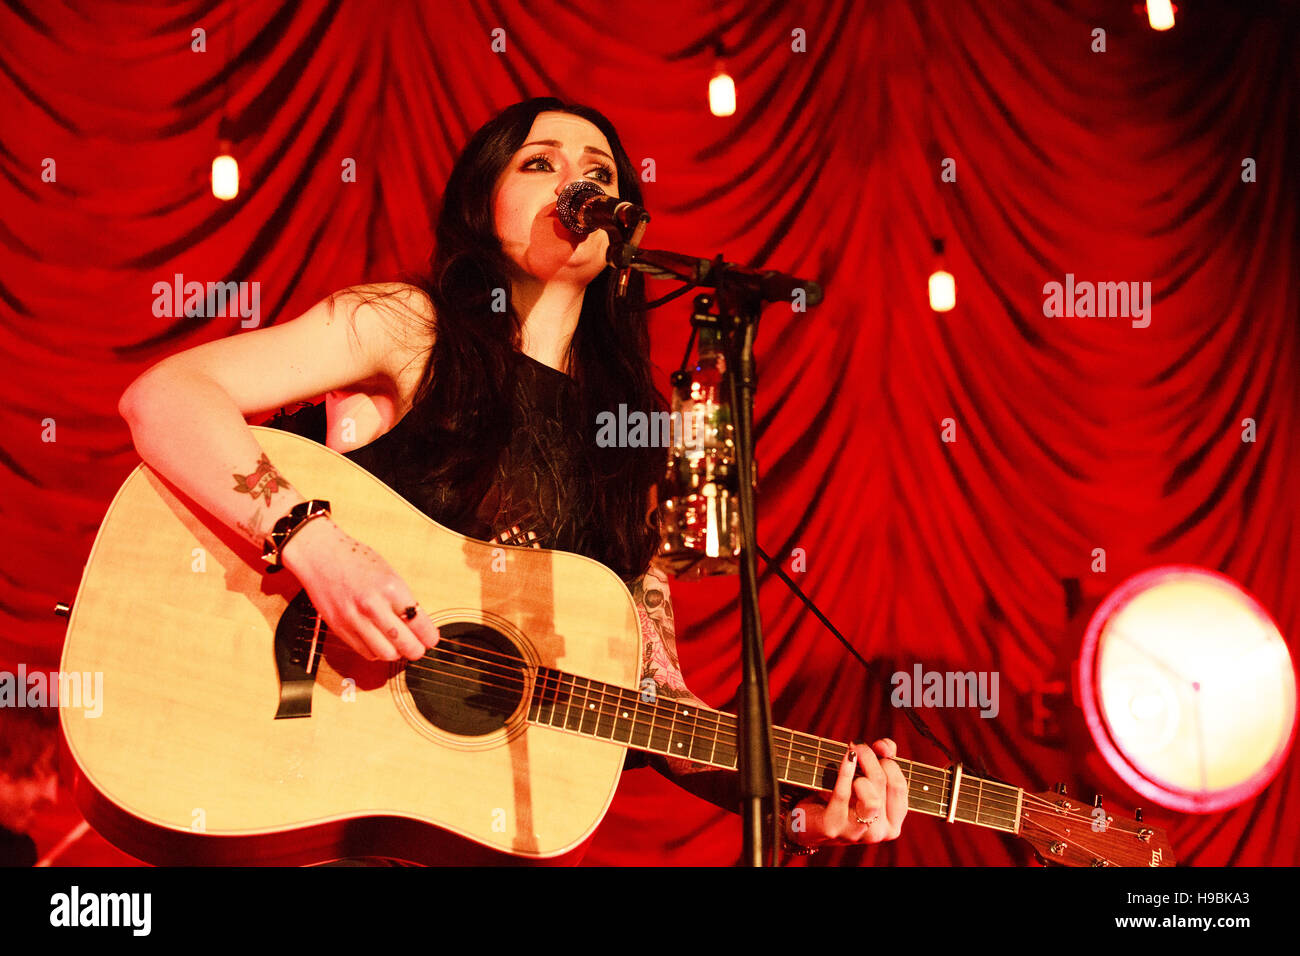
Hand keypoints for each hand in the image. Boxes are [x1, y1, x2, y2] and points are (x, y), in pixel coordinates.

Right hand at [280, 516, 439, 661]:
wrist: (320, 554)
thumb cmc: (355, 559)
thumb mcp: (389, 573)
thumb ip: (403, 599)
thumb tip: (419, 625)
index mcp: (391, 588)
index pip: (419, 624)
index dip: (429, 637)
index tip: (431, 639)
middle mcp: (373, 606)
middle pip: (405, 645)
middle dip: (416, 650)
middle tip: (418, 647)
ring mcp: (354, 619)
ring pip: (386, 654)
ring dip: (396, 653)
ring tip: (398, 644)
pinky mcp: (340, 628)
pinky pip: (366, 653)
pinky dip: (376, 652)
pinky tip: (379, 641)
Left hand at [787, 738, 907, 846]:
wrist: (809, 820)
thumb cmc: (843, 796)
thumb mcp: (866, 779)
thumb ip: (882, 759)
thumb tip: (885, 745)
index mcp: (892, 823)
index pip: (899, 786)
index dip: (890, 762)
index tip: (878, 747)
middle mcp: (878, 832)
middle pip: (883, 786)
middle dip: (871, 759)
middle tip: (859, 745)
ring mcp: (856, 833)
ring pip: (871, 799)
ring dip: (862, 769)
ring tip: (852, 756)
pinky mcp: (833, 827)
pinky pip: (843, 795)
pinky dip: (846, 772)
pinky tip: (847, 757)